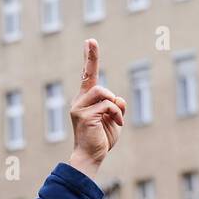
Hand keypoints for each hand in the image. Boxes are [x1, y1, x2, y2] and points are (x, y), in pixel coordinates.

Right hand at [67, 40, 126, 180]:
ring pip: (103, 92)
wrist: (92, 157)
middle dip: (96, 66)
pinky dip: (116, 113)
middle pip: (91, 77)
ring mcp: (79, 107)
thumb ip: (116, 107)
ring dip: (114, 105)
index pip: (87, 76)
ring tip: (116, 119)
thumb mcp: (114, 120)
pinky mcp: (84, 115)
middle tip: (97, 59)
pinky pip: (108, 104)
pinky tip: (118, 123)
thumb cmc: (102, 140)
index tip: (90, 42)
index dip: (89, 59)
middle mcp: (79, 101)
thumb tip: (118, 98)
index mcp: (85, 100)